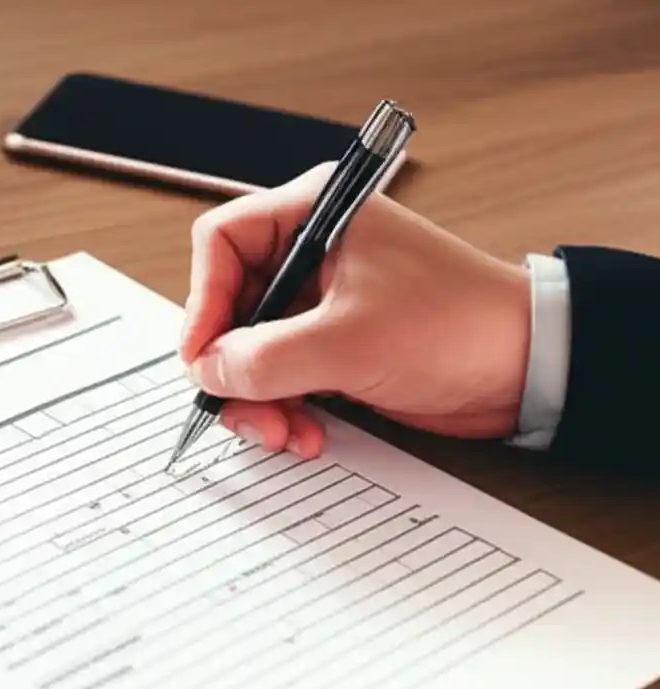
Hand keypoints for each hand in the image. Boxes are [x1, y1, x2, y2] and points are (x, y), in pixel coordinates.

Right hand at [180, 163, 530, 457]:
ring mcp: (322, 300)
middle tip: (241, 407)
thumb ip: (264, 358)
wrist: (528, 368)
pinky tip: (306, 432)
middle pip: (231, 304)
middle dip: (233, 365)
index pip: (223, 243)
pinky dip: (284, 407)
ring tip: (283, 431)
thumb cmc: (459, 326)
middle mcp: (313, 252)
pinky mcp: (335, 342)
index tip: (202, 355)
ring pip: (252, 347)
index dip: (203, 301)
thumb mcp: (346, 344)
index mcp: (315, 215)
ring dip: (258, 398)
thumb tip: (208, 370)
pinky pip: (282, 373)